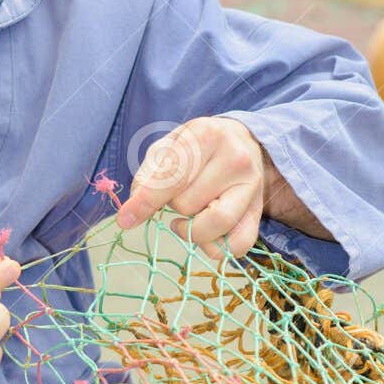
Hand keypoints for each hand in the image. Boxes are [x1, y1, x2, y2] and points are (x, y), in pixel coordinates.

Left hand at [114, 116, 266, 259]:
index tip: (125, 220)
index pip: (172, 177)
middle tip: (180, 193)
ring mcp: (251, 186)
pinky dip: (215, 248)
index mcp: (207, 135)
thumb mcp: (168, 145)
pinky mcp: (258, 211)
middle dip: (172, 205)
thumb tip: (134, 209)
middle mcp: (234, 159)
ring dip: (190, 229)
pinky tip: (205, 235)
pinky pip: (237, 245)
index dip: (145, 201)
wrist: (241, 142)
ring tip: (187, 218)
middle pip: (186, 204)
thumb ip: (149, 173)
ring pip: (211, 226)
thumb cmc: (197, 146)